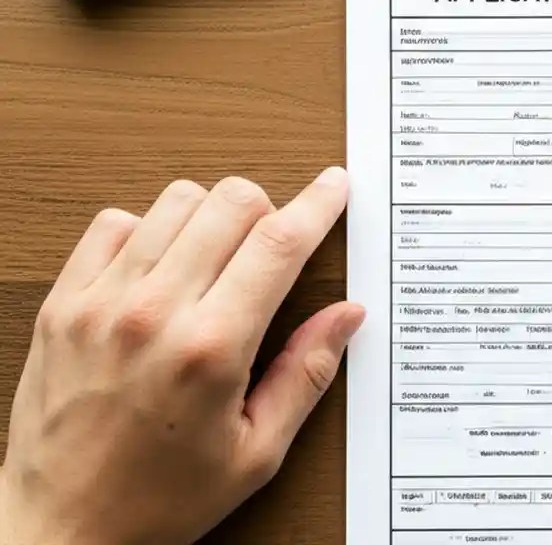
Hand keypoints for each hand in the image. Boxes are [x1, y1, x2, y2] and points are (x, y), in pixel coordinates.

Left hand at [0, 168, 363, 544]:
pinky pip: (113, 223)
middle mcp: (153, 314)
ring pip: (174, 201)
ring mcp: (100, 302)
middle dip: (269, 210)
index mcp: (211, 350)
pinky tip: (162, 268)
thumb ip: (306, 374)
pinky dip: (148, 230)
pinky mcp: (63, 303)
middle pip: (230, 202)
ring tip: (219, 260)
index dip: (317, 205)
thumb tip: (346, 315)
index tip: (335, 186)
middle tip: (276, 244)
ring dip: (211, 216)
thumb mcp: (256, 452)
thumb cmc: (159, 498)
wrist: (60, 528)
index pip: (278, 243)